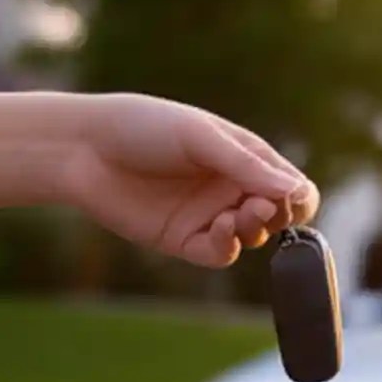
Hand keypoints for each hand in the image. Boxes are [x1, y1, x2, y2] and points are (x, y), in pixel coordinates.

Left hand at [60, 94, 319, 266]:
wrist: (82, 148)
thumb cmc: (142, 127)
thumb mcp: (201, 137)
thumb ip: (248, 167)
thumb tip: (297, 192)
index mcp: (243, 157)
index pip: (292, 187)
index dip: (299, 198)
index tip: (289, 199)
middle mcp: (231, 189)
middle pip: (278, 215)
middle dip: (277, 214)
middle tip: (258, 206)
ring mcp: (209, 216)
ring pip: (252, 236)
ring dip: (253, 229)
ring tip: (235, 215)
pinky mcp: (184, 240)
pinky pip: (221, 254)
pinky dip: (228, 245)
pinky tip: (218, 227)